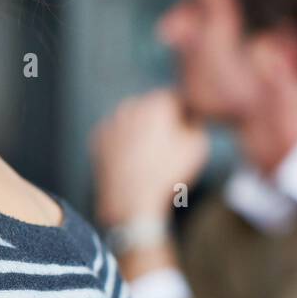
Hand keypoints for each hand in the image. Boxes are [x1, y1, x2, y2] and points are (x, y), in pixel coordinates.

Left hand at [91, 89, 208, 225]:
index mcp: (156, 103)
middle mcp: (131, 106)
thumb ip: (197, 122)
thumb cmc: (167, 172)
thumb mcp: (197, 145)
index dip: (187, 113)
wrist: (130, 199)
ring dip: (144, 128)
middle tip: (173, 143)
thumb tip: (190, 117)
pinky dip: (127, 140)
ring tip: (154, 154)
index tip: (192, 128)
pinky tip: (136, 159)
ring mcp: (112, 121)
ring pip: (134, 119)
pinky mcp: (99, 138)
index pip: (178, 98)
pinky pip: (119, 133)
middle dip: (164, 119)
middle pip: (154, 106)